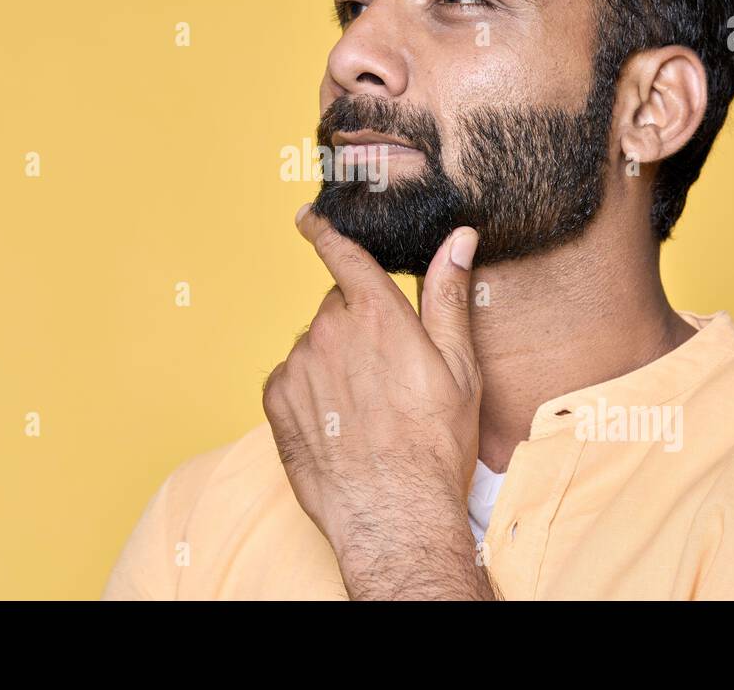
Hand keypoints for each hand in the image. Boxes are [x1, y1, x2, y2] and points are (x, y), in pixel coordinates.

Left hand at [262, 203, 492, 598]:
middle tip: (386, 372)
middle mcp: (329, 331)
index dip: (324, 230)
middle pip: (336, 307)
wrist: (392, 515)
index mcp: (376, 315)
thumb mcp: (458, 367)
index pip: (343, 254)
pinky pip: (290, 378)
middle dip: (356, 325)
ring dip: (332, 361)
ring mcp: (297, 365)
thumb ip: (448, 296)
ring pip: (314, 345)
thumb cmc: (434, 444)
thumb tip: (458, 240)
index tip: (308, 218)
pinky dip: (308, 391)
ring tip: (364, 409)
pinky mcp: (276, 400)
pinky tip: (337, 423)